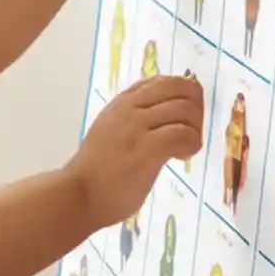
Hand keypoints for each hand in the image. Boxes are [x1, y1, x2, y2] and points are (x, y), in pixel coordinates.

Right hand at [66, 74, 203, 228]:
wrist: (78, 195)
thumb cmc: (94, 173)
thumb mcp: (109, 133)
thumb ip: (130, 122)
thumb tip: (160, 122)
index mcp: (121, 103)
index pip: (162, 80)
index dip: (182, 96)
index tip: (180, 120)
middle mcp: (129, 108)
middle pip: (181, 86)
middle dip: (196, 108)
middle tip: (190, 132)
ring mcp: (136, 126)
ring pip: (186, 108)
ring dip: (195, 129)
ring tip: (183, 149)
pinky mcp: (146, 148)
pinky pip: (184, 133)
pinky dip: (191, 144)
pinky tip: (180, 157)